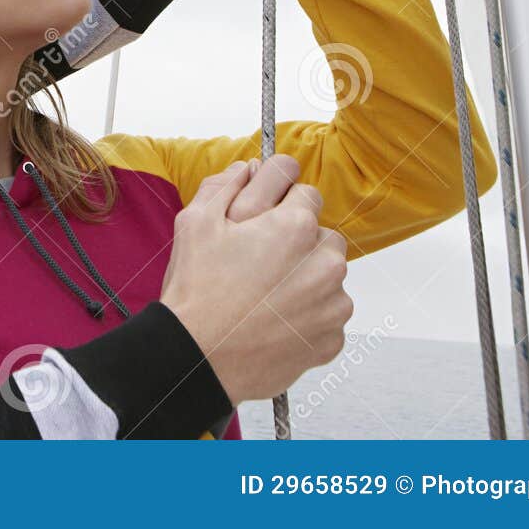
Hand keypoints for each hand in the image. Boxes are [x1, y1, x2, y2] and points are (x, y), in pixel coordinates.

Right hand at [159, 161, 352, 404]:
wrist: (198, 359)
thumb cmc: (197, 291)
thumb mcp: (196, 222)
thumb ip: (227, 184)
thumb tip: (248, 169)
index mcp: (296, 225)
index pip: (302, 188)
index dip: (276, 200)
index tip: (259, 218)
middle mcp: (325, 261)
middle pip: (320, 233)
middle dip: (295, 240)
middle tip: (256, 261)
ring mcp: (333, 303)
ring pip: (326, 274)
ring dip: (303, 278)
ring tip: (262, 296)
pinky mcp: (332, 338)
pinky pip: (326, 314)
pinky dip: (306, 315)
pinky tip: (271, 321)